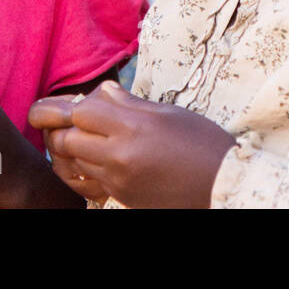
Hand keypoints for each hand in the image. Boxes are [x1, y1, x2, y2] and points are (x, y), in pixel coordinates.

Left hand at [28, 81, 236, 207]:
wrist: (222, 185)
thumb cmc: (201, 142)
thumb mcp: (168, 113)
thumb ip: (129, 103)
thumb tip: (102, 91)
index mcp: (133, 128)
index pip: (81, 113)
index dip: (78, 107)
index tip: (86, 106)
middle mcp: (120, 156)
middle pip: (68, 141)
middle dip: (67, 130)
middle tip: (76, 123)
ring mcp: (119, 181)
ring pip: (75, 164)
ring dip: (75, 151)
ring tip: (88, 140)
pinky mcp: (122, 198)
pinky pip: (90, 183)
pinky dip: (88, 170)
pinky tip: (101, 160)